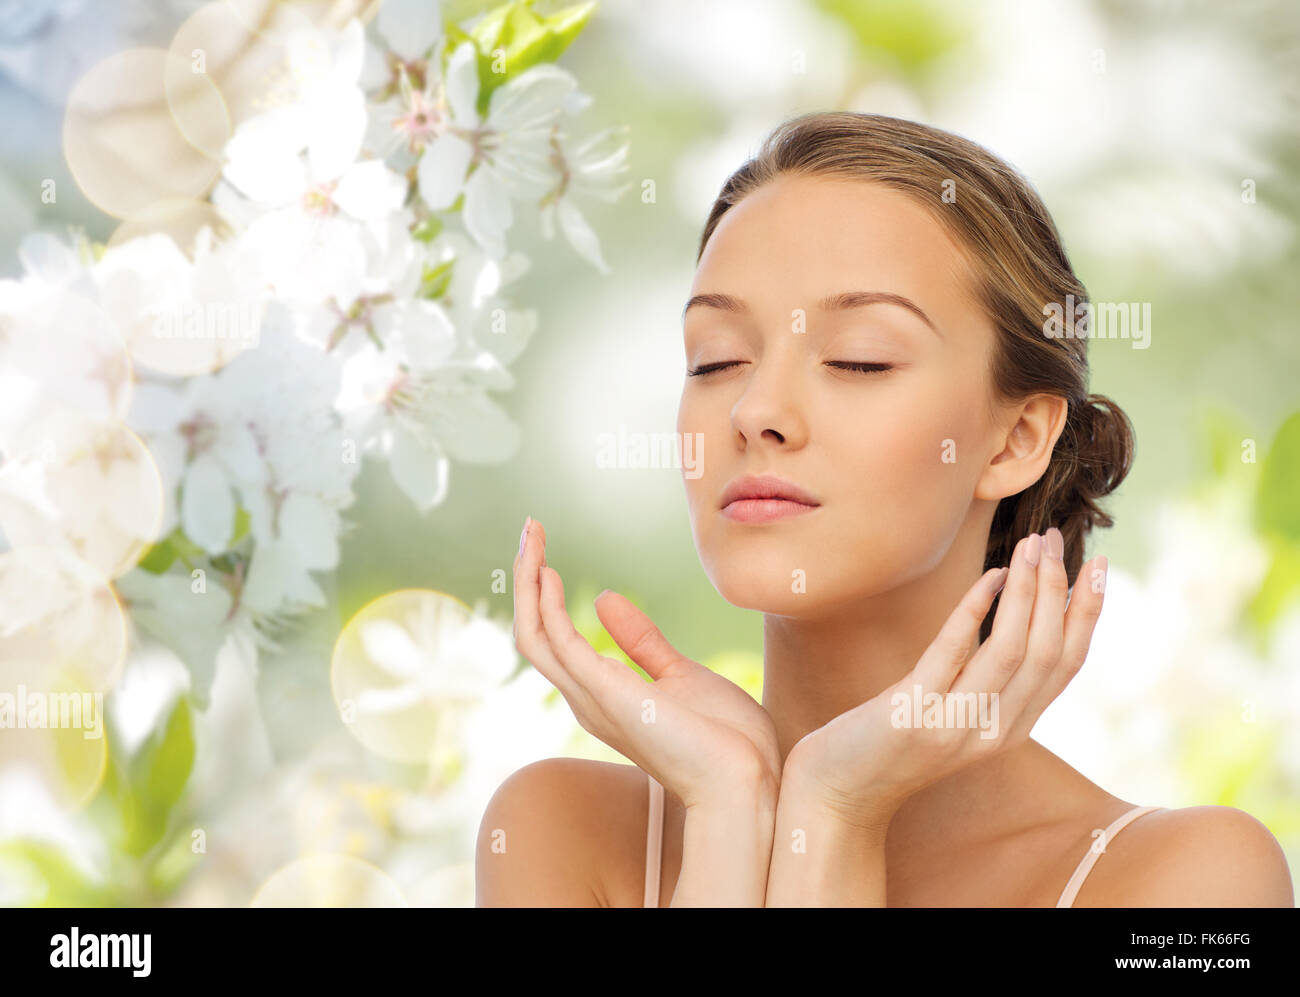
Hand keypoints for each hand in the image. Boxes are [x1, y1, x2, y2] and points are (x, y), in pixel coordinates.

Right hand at [513, 517, 781, 808]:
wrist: (747, 781)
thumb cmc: (724, 739)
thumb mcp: (682, 676)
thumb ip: (642, 643)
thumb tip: (605, 600)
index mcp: (604, 697)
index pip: (555, 643)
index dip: (543, 600)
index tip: (546, 559)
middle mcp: (587, 701)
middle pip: (533, 636)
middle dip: (527, 582)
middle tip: (528, 533)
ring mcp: (592, 700)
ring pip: (534, 637)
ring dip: (528, 584)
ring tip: (530, 538)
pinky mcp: (606, 695)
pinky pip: (560, 644)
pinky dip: (547, 605)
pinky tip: (550, 573)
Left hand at [783, 528, 1107, 828]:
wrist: (841, 790)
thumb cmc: (892, 740)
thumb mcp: (955, 712)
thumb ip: (989, 679)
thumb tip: (1017, 613)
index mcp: (1012, 730)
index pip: (1066, 665)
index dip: (1087, 614)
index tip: (1100, 566)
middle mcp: (994, 732)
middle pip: (1045, 652)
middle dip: (1058, 589)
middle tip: (1054, 537)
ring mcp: (956, 726)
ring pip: (1010, 650)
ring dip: (1027, 591)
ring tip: (1031, 545)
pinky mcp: (913, 715)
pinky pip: (953, 652)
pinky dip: (975, 609)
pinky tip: (989, 575)